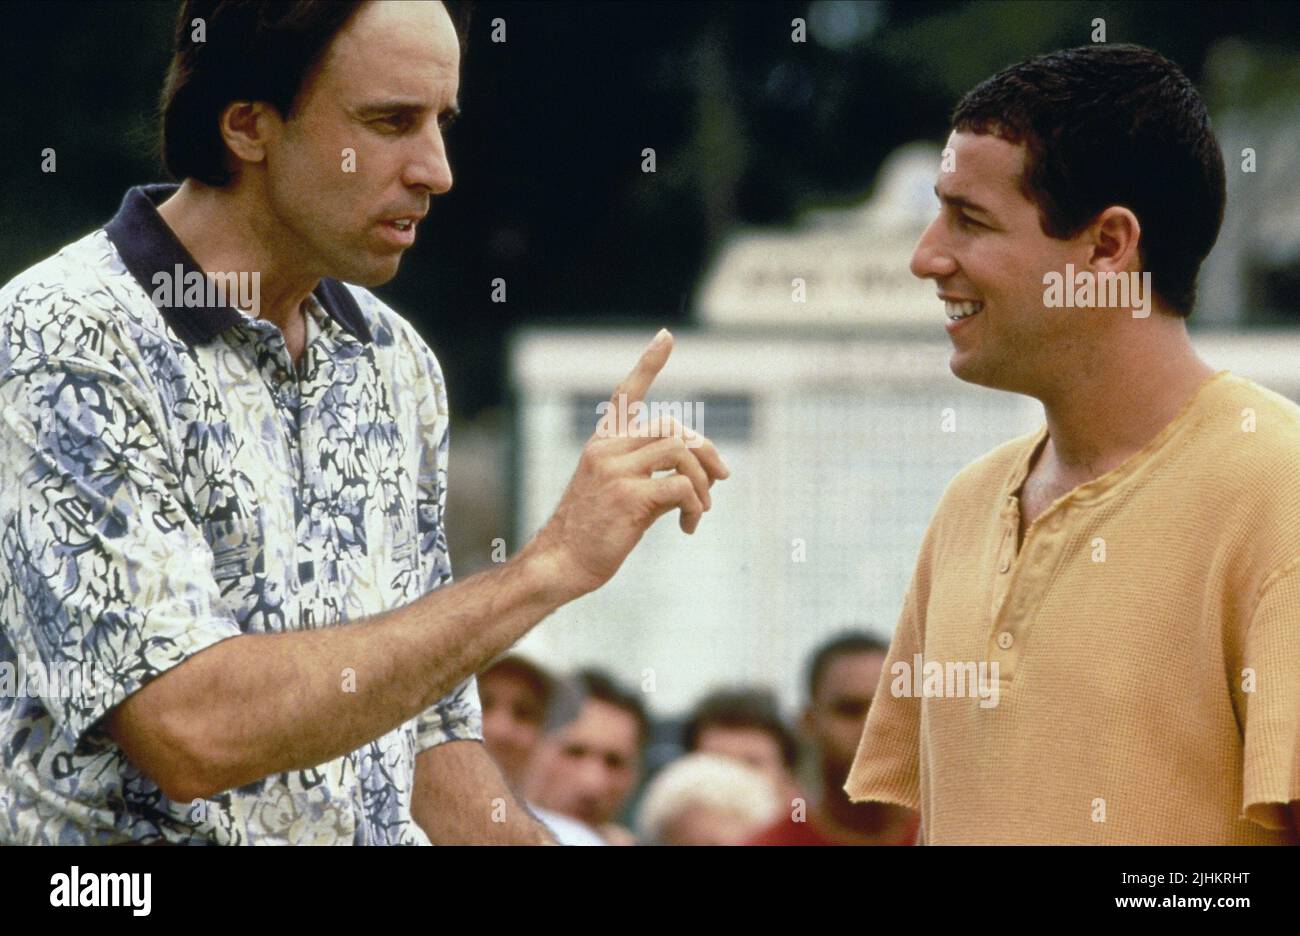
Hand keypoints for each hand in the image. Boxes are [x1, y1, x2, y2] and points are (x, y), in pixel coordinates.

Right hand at [526, 328, 729, 598]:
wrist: (561, 563)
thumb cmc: (593, 533)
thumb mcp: (621, 493)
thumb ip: (651, 473)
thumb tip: (701, 475)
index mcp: (602, 443)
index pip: (627, 393)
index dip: (649, 363)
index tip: (667, 337)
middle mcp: (607, 449)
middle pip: (673, 428)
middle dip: (705, 452)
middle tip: (719, 481)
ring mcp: (616, 470)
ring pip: (681, 453)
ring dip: (704, 482)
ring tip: (701, 509)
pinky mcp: (628, 496)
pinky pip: (682, 486)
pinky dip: (696, 506)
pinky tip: (688, 528)